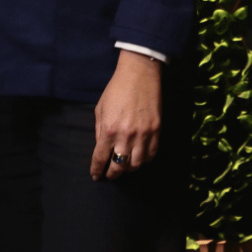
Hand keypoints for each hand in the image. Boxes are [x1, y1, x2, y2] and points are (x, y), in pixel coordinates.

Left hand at [90, 50, 161, 181]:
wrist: (139, 76)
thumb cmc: (116, 90)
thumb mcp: (100, 108)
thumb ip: (99, 130)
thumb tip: (101, 147)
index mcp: (109, 130)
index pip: (101, 158)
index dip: (97, 169)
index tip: (95, 175)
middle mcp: (126, 136)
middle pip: (119, 167)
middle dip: (112, 174)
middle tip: (109, 175)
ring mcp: (144, 136)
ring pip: (136, 165)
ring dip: (128, 169)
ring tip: (123, 167)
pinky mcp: (157, 132)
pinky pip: (151, 155)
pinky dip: (144, 160)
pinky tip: (138, 158)